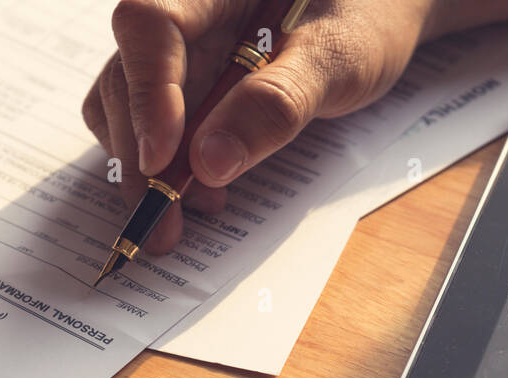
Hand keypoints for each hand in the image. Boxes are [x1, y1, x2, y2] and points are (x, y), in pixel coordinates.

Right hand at [82, 0, 435, 254]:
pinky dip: (162, 160)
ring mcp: (177, 43)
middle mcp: (183, 7)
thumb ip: (277, 103)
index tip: (160, 161)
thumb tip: (207, 164)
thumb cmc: (367, 16)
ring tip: (190, 211)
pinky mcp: (181, 76)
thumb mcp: (339, 58)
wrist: (382, 10)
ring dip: (147, 166)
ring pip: (125, 101)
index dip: (147, 96)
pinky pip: (146, 117)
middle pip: (127, 74)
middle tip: (164, 225)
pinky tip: (201, 187)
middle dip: (141, 155)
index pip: (151, 24)